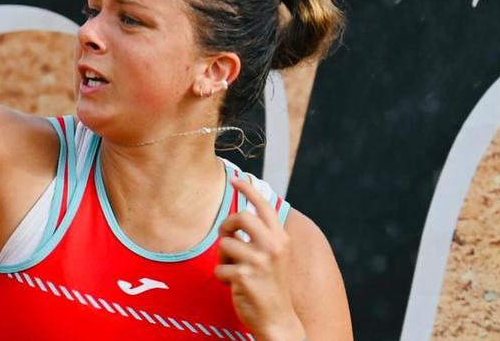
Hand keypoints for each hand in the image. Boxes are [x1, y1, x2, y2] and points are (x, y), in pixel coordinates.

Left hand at [214, 176, 305, 340]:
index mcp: (281, 239)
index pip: (264, 206)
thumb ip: (261, 236)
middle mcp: (273, 247)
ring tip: (234, 270)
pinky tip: (233, 285)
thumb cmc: (270, 286)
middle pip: (241, 216)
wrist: (277, 319)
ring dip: (223, 258)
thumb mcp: (273, 256)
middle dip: (227, 225)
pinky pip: (219, 267)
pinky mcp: (245, 276)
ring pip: (225, 244)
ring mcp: (259, 261)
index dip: (248, 189)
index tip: (236, 179)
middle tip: (227, 237)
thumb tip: (240, 216)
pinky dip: (221, 277)